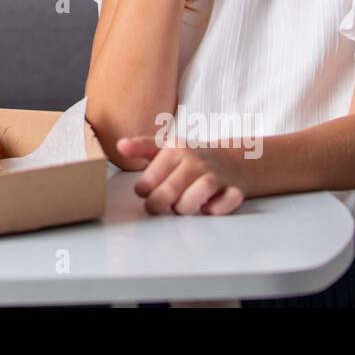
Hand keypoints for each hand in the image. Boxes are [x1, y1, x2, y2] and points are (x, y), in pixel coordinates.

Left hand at [118, 135, 248, 214]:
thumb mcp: (165, 147)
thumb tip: (120, 146)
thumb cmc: (191, 157)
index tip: (145, 191)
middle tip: (156, 206)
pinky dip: (216, 209)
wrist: (233, 159)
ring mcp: (216, 175)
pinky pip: (226, 204)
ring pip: (195, 198)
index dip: (144, 190)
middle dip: (158, 205)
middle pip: (169, 191)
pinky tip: (208, 208)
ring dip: (184, 208)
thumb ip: (142, 147)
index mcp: (176, 149)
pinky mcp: (234, 190)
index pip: (151, 177)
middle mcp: (196, 161)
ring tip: (180, 207)